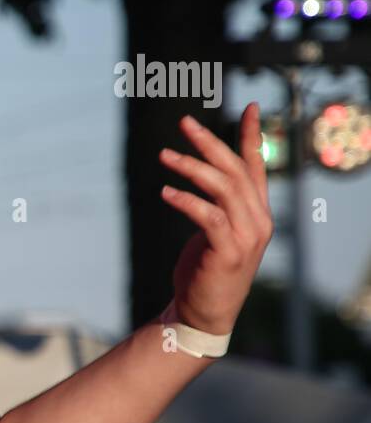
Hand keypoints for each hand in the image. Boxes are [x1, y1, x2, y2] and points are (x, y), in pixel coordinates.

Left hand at [157, 102, 273, 335]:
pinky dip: (187, 201)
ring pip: (223, 188)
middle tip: (184, 122)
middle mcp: (258, 220)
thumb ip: (217, 205)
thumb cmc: (204, 270)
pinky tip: (166, 192)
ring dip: (192, 168)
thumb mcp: (215, 232)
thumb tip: (203, 176)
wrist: (203, 315)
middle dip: (210, 143)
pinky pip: (209, 216)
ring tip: (164, 156)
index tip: (250, 107)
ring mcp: (246, 237)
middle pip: (236, 170)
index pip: (257, 167)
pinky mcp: (228, 252)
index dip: (253, 136)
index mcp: (256, 213)